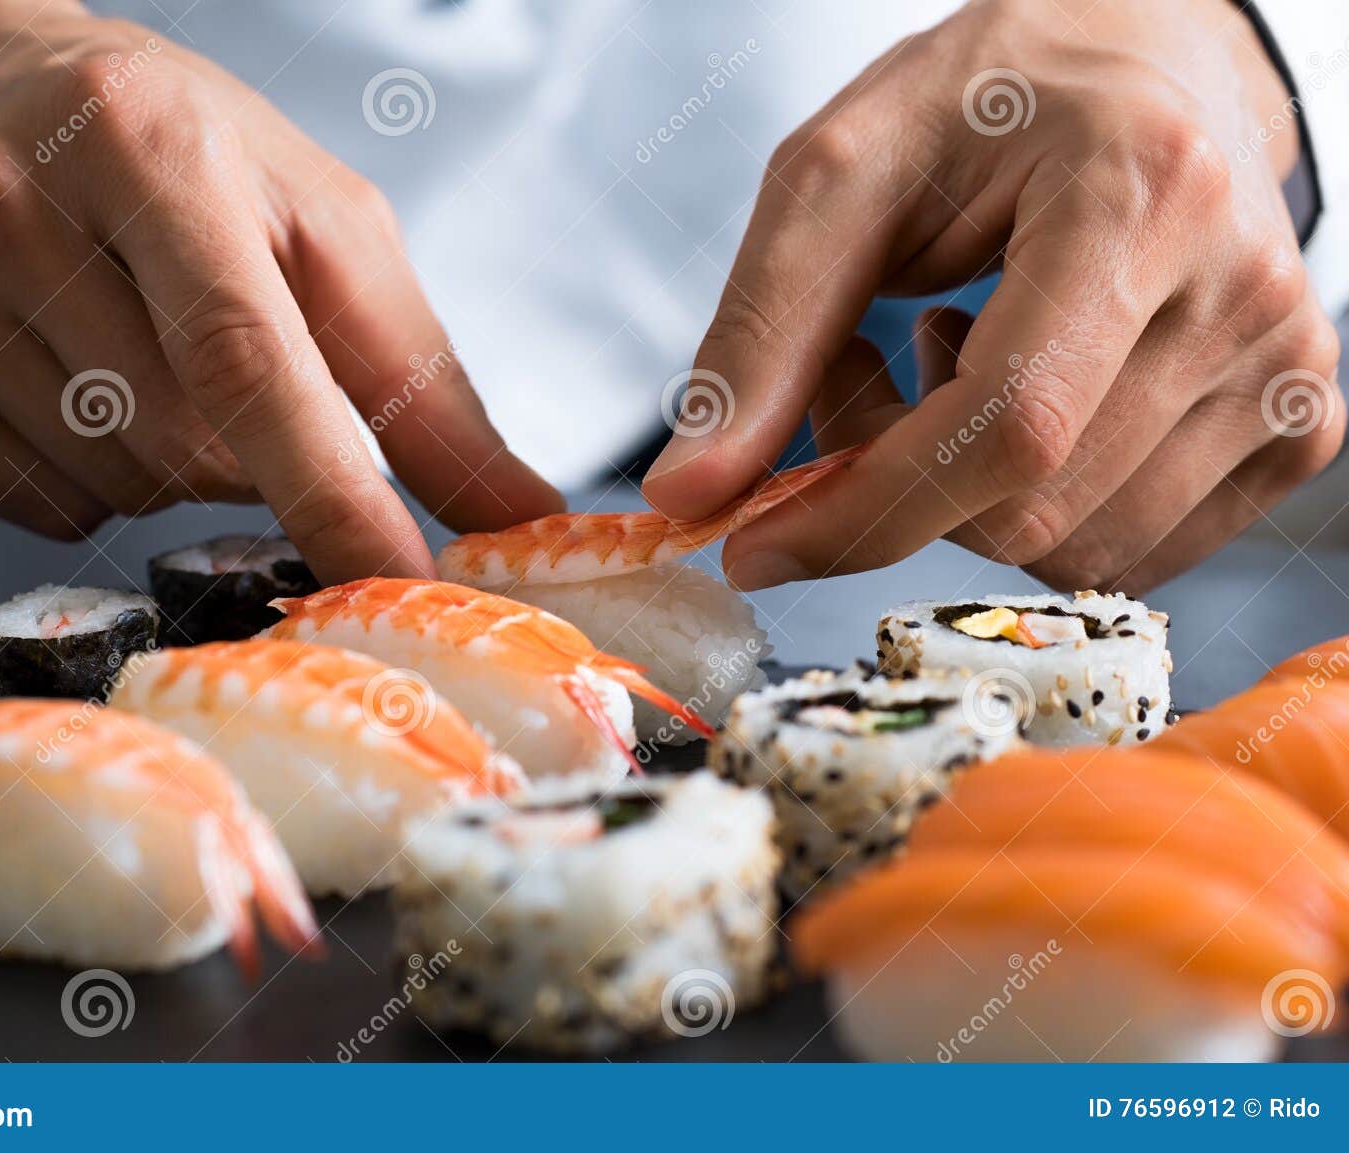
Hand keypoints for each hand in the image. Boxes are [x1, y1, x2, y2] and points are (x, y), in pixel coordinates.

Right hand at [0, 0, 559, 581]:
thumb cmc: (169, 153)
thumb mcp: (315, 220)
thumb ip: (421, 375)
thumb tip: (520, 519)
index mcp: (153, 150)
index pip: (247, 353)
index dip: (331, 490)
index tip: (402, 588)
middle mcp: (15, 208)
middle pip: (189, 449)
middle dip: (251, 452)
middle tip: (225, 359)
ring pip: (117, 486)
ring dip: (169, 461)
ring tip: (134, 346)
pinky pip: (37, 508)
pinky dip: (85, 478)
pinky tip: (62, 379)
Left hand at [643, 0, 1341, 593]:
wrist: (1146, 66)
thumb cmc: (989, 105)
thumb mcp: (841, 175)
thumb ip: (760, 334)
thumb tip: (689, 497)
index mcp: (1142, 194)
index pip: (1004, 430)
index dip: (861, 514)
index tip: (753, 544)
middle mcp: (1244, 291)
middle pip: (1024, 509)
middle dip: (896, 485)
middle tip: (858, 373)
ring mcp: (1286, 367)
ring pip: (1068, 547)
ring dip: (960, 494)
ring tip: (952, 357)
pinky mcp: (1297, 423)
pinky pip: (1124, 551)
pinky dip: (1036, 506)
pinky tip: (1027, 392)